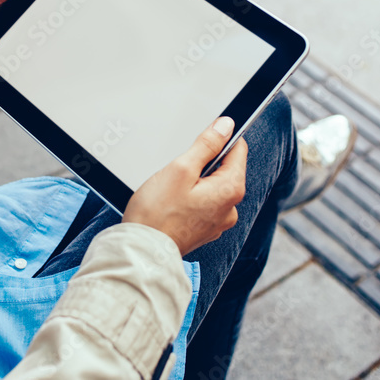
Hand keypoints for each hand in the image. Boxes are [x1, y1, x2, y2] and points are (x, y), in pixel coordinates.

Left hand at [0, 0, 40, 87]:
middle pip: (27, 6)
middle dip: (38, 9)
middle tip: (55, 13)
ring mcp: (0, 28)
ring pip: (25, 26)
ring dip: (32, 30)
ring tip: (46, 32)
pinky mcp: (1, 46)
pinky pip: (20, 43)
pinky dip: (26, 45)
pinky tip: (34, 47)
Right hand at [123, 117, 246, 255]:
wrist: (142, 252)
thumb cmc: (157, 214)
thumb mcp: (181, 168)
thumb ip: (207, 145)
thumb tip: (225, 126)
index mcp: (231, 189)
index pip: (238, 150)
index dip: (219, 138)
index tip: (199, 140)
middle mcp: (230, 208)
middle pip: (224, 169)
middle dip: (203, 163)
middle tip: (178, 170)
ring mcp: (218, 221)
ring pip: (211, 187)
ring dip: (195, 181)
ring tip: (172, 190)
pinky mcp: (204, 229)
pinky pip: (203, 204)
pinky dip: (190, 198)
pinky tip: (172, 203)